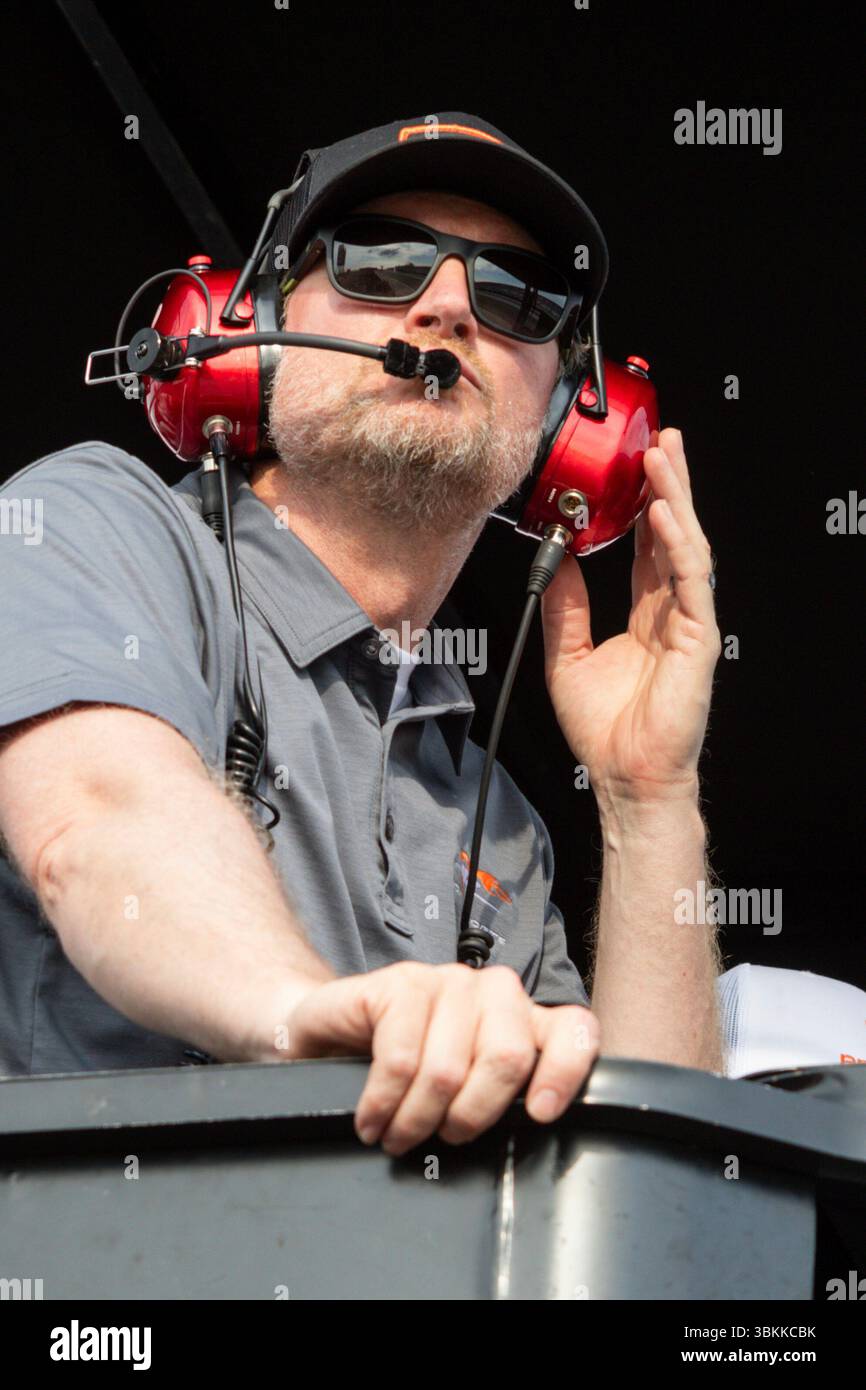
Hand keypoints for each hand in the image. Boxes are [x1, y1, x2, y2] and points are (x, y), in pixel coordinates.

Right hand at [283, 961, 598, 1154]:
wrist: (326, 1035)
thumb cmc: (404, 1070)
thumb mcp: (462, 1091)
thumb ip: (499, 1100)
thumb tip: (528, 1138)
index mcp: (523, 1020)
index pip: (573, 1030)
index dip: (565, 1072)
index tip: (541, 1113)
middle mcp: (493, 991)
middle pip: (509, 1057)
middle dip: (472, 1116)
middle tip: (443, 1138)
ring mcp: (446, 981)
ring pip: (450, 1067)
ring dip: (417, 1120)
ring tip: (397, 1135)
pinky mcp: (399, 982)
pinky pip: (401, 1058)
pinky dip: (383, 1103)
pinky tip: (371, 1119)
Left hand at [541, 426, 720, 805]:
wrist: (623, 778)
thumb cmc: (605, 732)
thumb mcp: (567, 657)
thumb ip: (564, 607)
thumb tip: (556, 561)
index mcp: (645, 617)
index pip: (649, 548)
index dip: (643, 505)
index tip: (632, 467)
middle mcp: (670, 614)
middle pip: (673, 536)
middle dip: (669, 485)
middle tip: (660, 439)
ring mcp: (688, 625)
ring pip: (687, 548)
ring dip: (675, 499)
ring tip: (662, 457)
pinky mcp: (698, 640)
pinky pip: (689, 582)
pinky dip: (676, 545)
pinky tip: (663, 513)